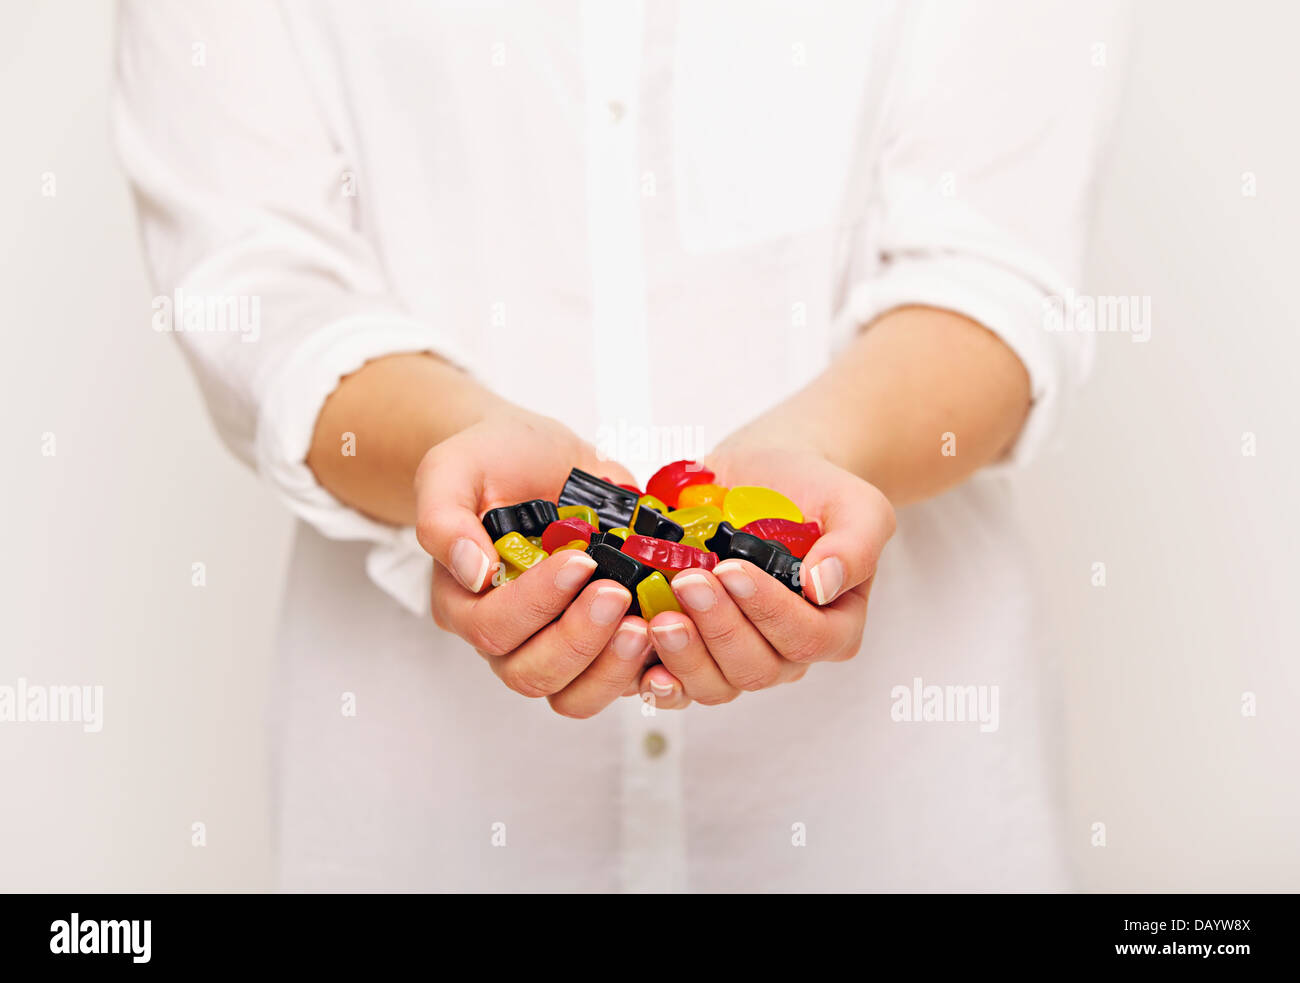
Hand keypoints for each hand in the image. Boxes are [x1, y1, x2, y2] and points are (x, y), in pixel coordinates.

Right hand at [415, 409, 652, 717]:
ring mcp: (555, 644)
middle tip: (617, 593)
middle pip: (532, 673)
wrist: (540, 455)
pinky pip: (619, 679)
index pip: (492, 626)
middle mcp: (507, 635)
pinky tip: (669, 635)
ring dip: (612, 667)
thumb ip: (443, 519)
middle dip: (578, 639)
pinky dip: (646, 667)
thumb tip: (472, 572)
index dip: (536, 602)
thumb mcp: (453, 469)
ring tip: (646, 624)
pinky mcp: (602, 643)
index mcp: (464, 601)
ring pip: (574, 693)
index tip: (579, 561)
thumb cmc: (492, 460)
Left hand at [638, 442, 894, 709]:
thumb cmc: (814, 491)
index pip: (805, 638)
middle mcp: (783, 652)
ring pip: (712, 684)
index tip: (733, 570)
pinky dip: (654, 674)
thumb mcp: (856, 505)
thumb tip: (824, 585)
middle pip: (754, 668)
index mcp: (832, 627)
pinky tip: (637, 651)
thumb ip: (854, 546)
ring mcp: (735, 655)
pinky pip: (674, 683)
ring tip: (659, 614)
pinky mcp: (694, 648)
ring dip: (683, 653)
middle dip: (718, 627)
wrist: (765, 474)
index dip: (768, 611)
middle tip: (689, 581)